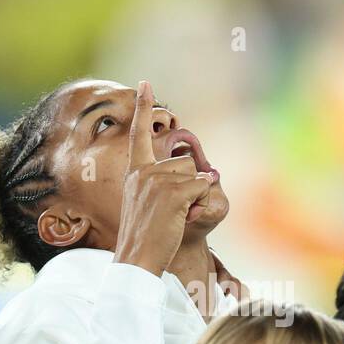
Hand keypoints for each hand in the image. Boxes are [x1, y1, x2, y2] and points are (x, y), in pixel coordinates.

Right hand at [112, 80, 215, 276]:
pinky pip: (202, 187)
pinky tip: (185, 217)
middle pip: (184, 161)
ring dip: (195, 196)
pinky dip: (201, 202)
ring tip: (176, 217)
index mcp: (134, 173)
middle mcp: (143, 172)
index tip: (145, 83)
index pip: (139, 134)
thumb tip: (208, 173)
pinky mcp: (172, 193)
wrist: (137, 260)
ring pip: (195, 174)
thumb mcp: (146, 205)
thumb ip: (164, 184)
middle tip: (171, 213)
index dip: (143, 109)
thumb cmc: (144, 238)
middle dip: (189, 186)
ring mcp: (156, 181)